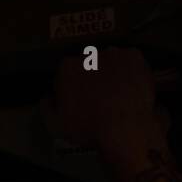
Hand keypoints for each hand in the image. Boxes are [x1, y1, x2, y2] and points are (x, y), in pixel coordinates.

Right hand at [46, 46, 164, 156]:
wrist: (124, 127)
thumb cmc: (88, 127)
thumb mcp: (56, 125)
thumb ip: (46, 107)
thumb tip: (48, 97)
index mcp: (67, 68)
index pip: (64, 73)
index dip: (69, 87)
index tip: (74, 99)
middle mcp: (90, 54)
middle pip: (87, 64)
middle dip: (90, 76)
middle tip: (96, 97)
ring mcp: (114, 53)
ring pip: (108, 61)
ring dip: (109, 72)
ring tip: (114, 93)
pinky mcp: (134, 57)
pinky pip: (128, 61)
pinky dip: (128, 70)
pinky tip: (127, 87)